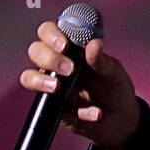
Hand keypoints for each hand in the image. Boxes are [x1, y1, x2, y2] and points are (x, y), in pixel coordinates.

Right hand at [19, 21, 141, 149]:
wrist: (122, 117)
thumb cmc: (114, 86)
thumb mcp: (113, 71)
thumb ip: (101, 60)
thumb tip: (93, 44)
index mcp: (70, 49)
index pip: (49, 32)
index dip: (51, 35)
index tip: (64, 45)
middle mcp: (56, 65)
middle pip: (35, 51)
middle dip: (49, 58)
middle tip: (70, 69)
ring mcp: (51, 86)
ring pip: (28, 77)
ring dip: (40, 80)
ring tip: (58, 87)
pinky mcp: (53, 109)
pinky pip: (50, 108)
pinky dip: (76, 112)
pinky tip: (95, 113)